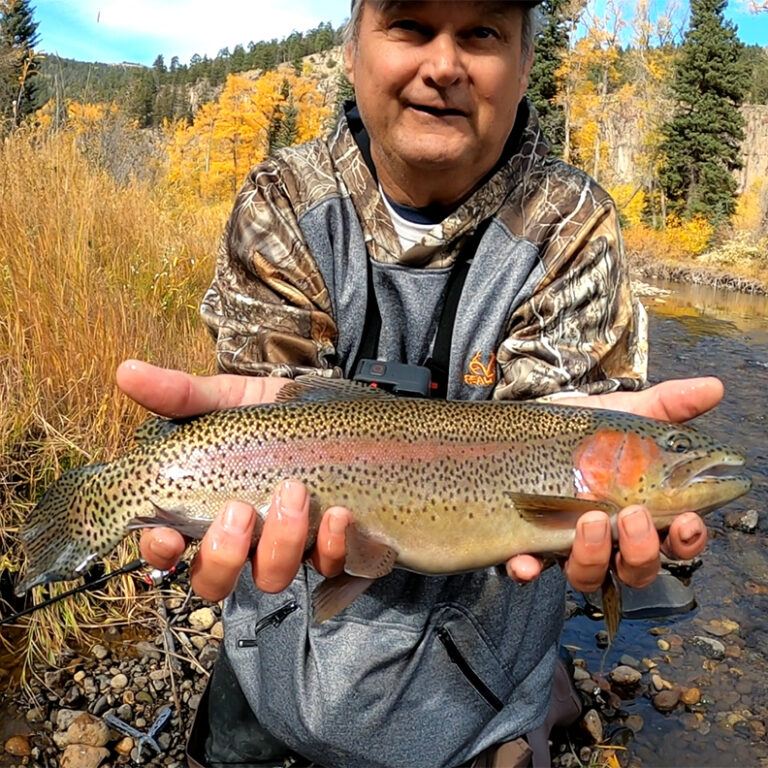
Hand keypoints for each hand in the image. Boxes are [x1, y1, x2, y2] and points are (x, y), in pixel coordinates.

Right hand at [116, 360, 350, 600]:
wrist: (327, 408)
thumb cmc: (265, 412)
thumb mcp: (225, 399)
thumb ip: (180, 395)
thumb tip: (125, 371)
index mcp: (201, 508)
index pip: (166, 549)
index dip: (161, 554)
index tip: (168, 536)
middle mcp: (239, 538)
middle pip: (215, 581)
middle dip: (224, 556)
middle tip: (240, 510)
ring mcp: (283, 545)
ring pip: (271, 576)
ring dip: (280, 543)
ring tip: (294, 492)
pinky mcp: (326, 544)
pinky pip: (327, 565)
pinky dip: (331, 545)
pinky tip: (338, 514)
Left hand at [506, 377, 720, 589]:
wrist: (534, 424)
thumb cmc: (591, 429)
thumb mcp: (627, 415)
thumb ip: (669, 405)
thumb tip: (713, 387)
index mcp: (644, 513)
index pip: (675, 541)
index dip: (687, 540)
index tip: (686, 521)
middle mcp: (610, 539)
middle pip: (636, 569)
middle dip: (640, 551)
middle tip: (632, 514)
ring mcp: (569, 544)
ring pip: (588, 575)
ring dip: (592, 557)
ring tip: (588, 518)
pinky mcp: (530, 542)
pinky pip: (529, 569)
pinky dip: (528, 570)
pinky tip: (525, 563)